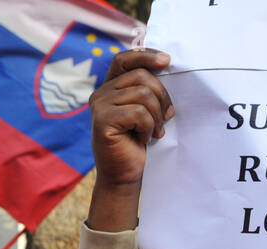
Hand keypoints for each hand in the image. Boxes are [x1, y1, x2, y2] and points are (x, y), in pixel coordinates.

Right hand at [90, 49, 173, 190]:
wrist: (124, 174)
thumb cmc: (137, 141)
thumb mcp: (143, 108)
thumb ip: (145, 87)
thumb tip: (165, 62)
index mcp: (109, 88)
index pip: (124, 59)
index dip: (146, 55)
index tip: (167, 61)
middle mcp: (100, 94)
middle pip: (141, 76)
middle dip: (161, 96)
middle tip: (167, 116)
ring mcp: (99, 107)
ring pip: (142, 94)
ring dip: (156, 115)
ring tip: (155, 130)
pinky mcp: (102, 121)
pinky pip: (138, 113)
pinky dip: (148, 127)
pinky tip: (144, 138)